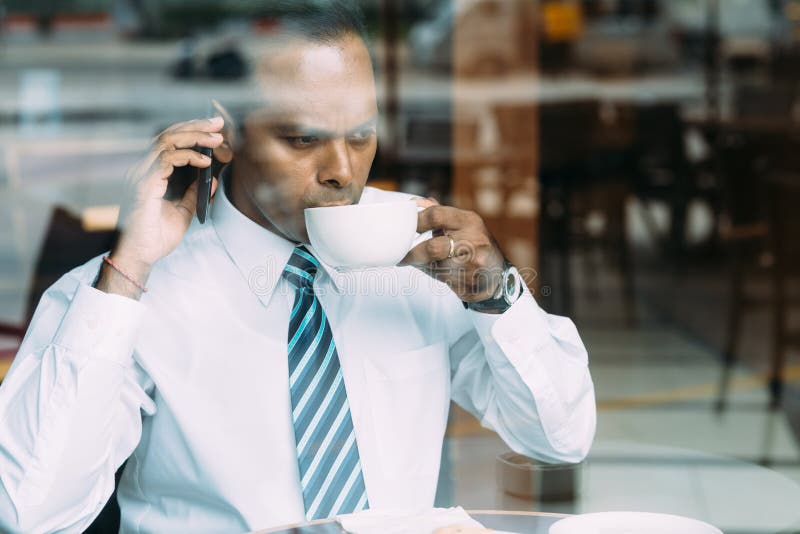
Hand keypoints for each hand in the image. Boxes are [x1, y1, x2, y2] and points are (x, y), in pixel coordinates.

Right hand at [112, 116, 232, 275]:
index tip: (215, 129)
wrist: (140, 257)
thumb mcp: (183, 211)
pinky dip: (188, 157)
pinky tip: (205, 161)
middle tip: (218, 124)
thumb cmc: (155, 237)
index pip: (169, 141)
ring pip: (166, 141)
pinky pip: (166, 160)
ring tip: (217, 140)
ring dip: (194, 137)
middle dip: (195, 126)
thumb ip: (195, 193)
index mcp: (149, 173)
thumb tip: (212, 179)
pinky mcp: (143, 185)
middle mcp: (141, 169)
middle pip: (168, 135)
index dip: (191, 131)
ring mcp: (140, 175)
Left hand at [400, 197, 504, 302]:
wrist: (495, 277)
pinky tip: (435, 271)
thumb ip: (440, 215)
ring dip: (422, 265)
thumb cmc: (473, 248)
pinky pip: (440, 277)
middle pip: (433, 246)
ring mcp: (473, 262)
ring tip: (419, 263)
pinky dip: (432, 274)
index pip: (436, 215)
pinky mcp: (469, 280)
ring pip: (435, 265)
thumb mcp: (463, 227)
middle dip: (413, 253)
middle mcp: (474, 239)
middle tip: (402, 256)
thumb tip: (415, 202)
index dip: (416, 222)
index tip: (404, 229)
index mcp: (470, 221)